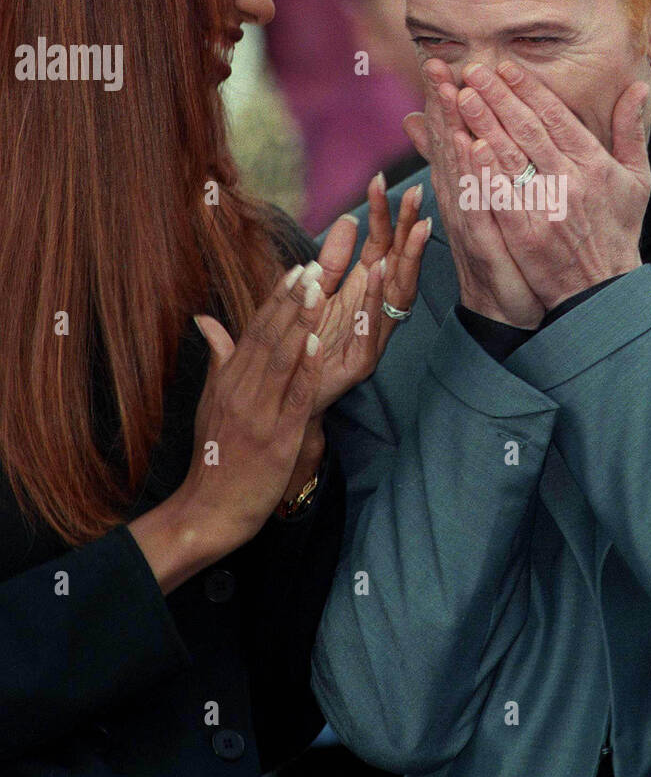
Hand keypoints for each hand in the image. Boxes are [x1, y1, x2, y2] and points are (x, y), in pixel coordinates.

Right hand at [178, 260, 326, 553]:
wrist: (208, 510)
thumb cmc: (215, 456)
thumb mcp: (211, 403)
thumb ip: (218, 359)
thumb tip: (206, 319)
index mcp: (229, 381)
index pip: (254, 330)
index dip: (277, 298)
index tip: (297, 269)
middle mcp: (241, 392)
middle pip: (269, 337)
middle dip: (293, 300)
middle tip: (315, 267)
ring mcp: (258, 414)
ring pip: (282, 360)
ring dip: (301, 323)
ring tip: (319, 292)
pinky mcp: (276, 439)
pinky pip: (293, 399)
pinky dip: (305, 370)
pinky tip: (318, 344)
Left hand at [312, 174, 430, 412]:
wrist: (281, 399)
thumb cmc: (300, 346)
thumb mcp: (314, 293)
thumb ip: (333, 260)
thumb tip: (351, 219)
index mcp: (361, 291)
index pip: (378, 246)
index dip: (382, 215)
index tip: (381, 180)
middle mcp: (372, 310)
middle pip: (396, 263)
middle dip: (406, 229)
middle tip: (415, 195)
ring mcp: (371, 336)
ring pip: (396, 294)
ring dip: (406, 261)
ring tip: (414, 230)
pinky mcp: (362, 361)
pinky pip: (375, 328)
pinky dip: (378, 299)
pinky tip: (381, 273)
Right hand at [404, 61, 545, 326]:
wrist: (504, 310)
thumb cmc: (501, 258)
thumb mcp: (484, 212)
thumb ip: (472, 172)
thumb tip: (457, 140)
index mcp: (467, 188)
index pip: (453, 135)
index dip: (443, 99)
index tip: (438, 61)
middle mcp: (463, 200)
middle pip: (448, 144)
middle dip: (441, 102)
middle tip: (434, 62)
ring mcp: (469, 221)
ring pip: (458, 169)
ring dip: (450, 130)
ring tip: (448, 91)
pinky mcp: (482, 243)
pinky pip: (476, 202)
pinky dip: (471, 174)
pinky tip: (469, 146)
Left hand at [452, 60, 649, 310]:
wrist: (601, 291)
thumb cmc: (617, 231)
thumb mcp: (637, 180)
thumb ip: (630, 132)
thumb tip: (638, 87)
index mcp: (596, 165)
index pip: (557, 117)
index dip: (529, 89)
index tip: (505, 67)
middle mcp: (572, 182)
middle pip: (528, 130)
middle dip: (498, 96)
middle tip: (472, 70)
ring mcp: (547, 208)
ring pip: (510, 156)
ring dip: (483, 123)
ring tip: (461, 97)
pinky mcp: (525, 233)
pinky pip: (499, 194)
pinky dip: (483, 169)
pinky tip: (466, 145)